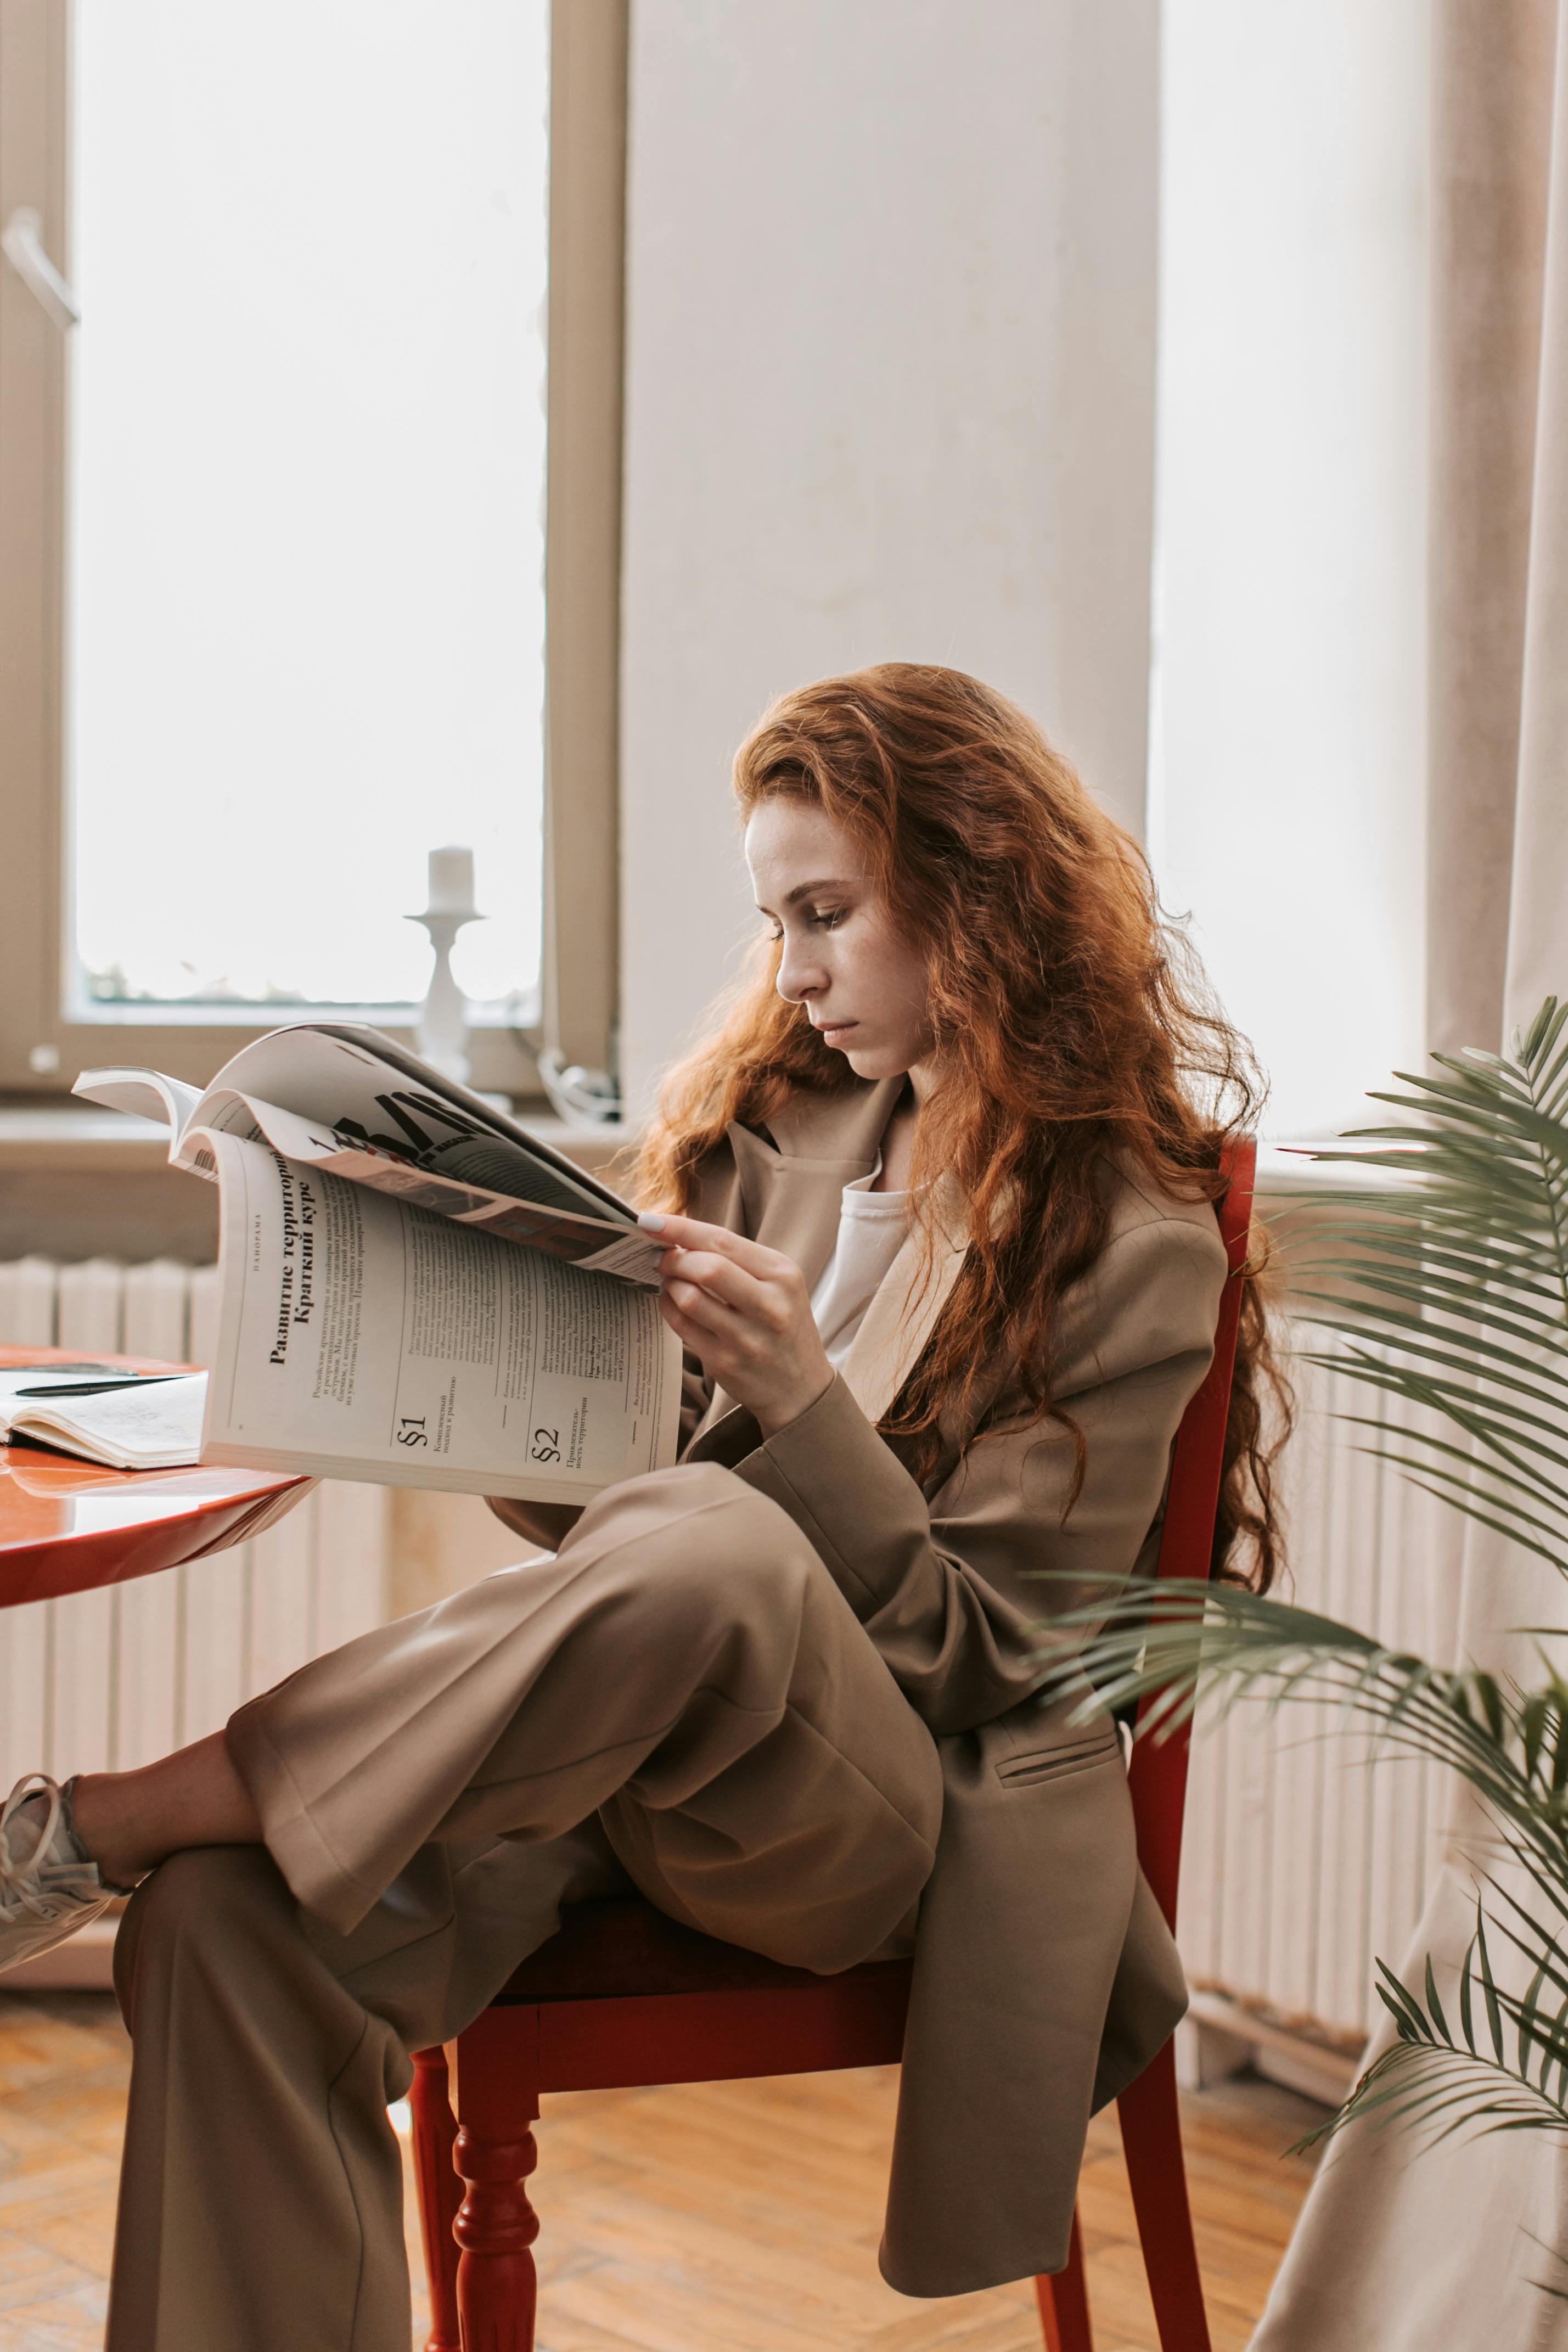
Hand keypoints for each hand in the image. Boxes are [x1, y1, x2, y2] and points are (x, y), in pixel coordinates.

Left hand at [639, 1211, 833, 1437]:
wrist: (801, 1387)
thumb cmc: (784, 1325)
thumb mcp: (779, 1284)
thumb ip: (736, 1260)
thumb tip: (678, 1237)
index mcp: (783, 1275)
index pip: (723, 1241)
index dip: (681, 1228)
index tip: (651, 1220)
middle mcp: (770, 1306)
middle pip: (707, 1269)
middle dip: (673, 1258)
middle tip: (659, 1256)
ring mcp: (746, 1339)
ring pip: (689, 1298)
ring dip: (669, 1283)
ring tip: (669, 1279)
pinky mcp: (725, 1363)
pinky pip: (682, 1327)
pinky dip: (668, 1307)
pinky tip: (672, 1301)